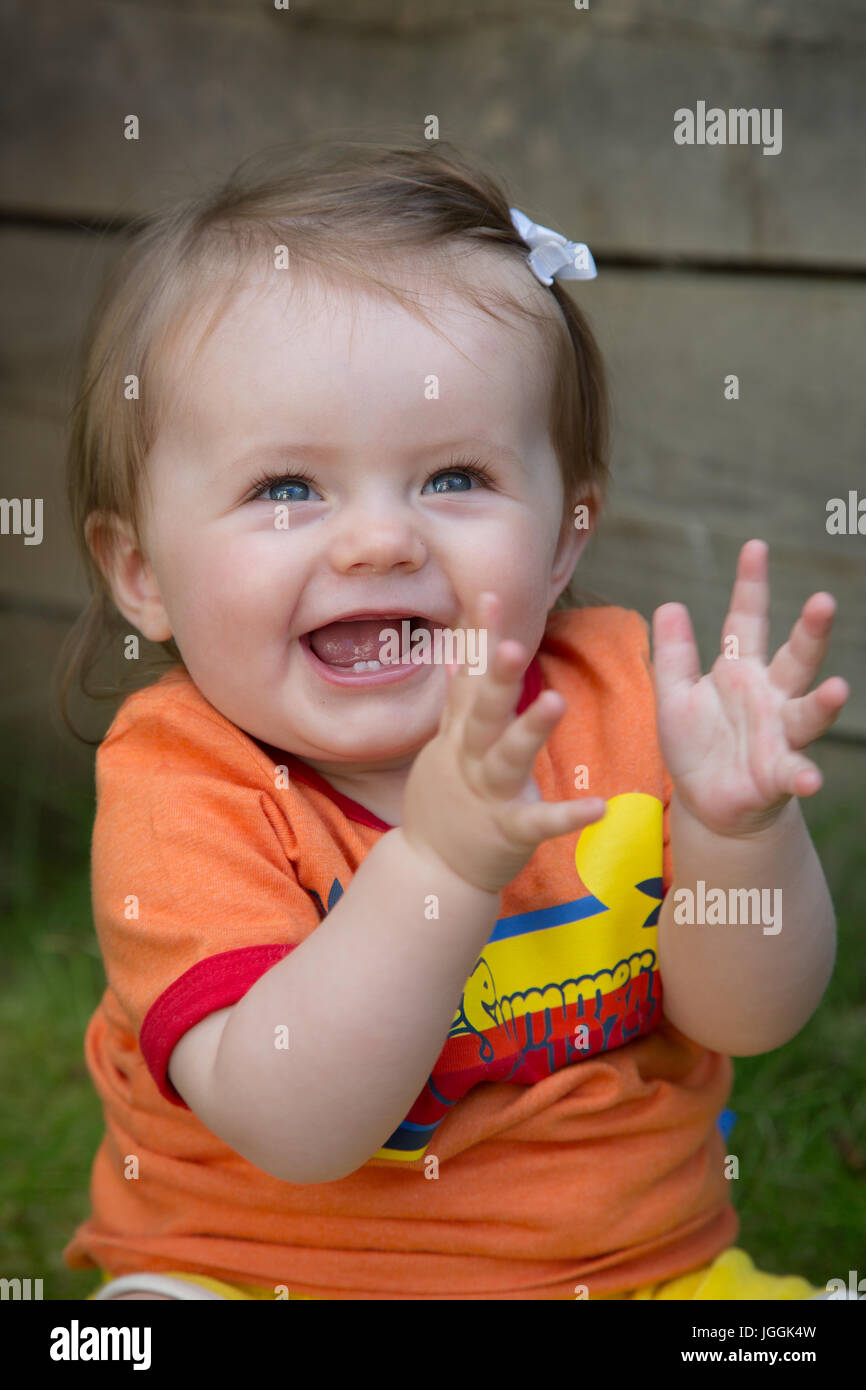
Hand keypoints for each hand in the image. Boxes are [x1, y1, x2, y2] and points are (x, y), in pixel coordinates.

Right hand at [401, 591, 606, 892]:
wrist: (429, 871)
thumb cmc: (443, 802)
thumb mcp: (441, 746)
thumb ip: (456, 701)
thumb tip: (457, 652)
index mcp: (459, 736)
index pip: (469, 677)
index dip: (478, 637)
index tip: (489, 595)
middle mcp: (470, 758)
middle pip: (483, 711)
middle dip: (496, 676)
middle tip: (511, 642)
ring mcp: (487, 794)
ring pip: (508, 757)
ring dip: (530, 729)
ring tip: (557, 701)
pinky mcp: (508, 831)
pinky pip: (540, 822)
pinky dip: (567, 816)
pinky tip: (599, 806)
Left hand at [651, 539, 849, 836]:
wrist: (709, 802)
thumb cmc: (697, 744)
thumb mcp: (673, 696)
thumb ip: (673, 655)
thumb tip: (669, 605)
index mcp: (740, 670)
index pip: (748, 620)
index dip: (751, 585)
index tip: (755, 547)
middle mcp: (769, 696)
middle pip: (795, 658)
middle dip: (811, 632)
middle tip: (823, 601)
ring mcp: (779, 734)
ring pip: (807, 712)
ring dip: (824, 702)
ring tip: (838, 688)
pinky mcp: (778, 774)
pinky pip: (795, 772)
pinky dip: (804, 775)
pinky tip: (810, 779)